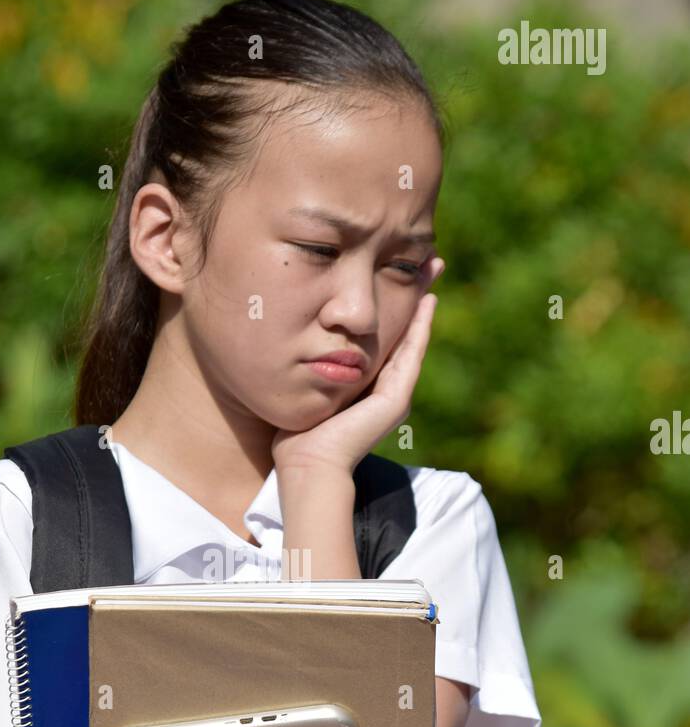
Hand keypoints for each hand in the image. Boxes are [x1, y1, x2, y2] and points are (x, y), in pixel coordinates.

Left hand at [271, 257, 444, 477]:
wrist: (306, 465)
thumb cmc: (296, 434)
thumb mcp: (306, 386)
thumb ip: (311, 365)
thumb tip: (294, 335)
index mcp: (367, 387)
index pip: (385, 337)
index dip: (394, 305)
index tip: (398, 270)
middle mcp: (386, 390)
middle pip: (405, 332)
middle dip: (416, 295)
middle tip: (429, 260)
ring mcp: (394, 395)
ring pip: (413, 339)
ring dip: (424, 303)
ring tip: (433, 268)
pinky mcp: (395, 401)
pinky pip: (411, 356)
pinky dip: (420, 328)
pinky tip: (425, 301)